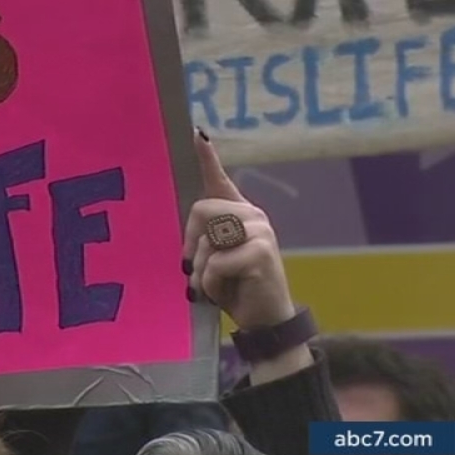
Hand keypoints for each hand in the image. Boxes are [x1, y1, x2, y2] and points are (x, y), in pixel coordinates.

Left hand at [182, 130, 310, 382]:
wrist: (266, 321)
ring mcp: (259, 231)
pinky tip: (224, 293)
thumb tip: (188, 233)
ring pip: (207, 239)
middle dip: (191, 246)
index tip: (196, 133)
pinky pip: (216, 263)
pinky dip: (211, 284)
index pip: (219, 179)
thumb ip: (204, 240)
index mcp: (239, 214)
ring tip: (213, 286)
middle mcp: (252, 215)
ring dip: (201, 271)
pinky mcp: (261, 252)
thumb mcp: (214, 260)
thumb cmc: (236, 288)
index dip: (207, 157)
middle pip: (201, 211)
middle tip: (195, 271)